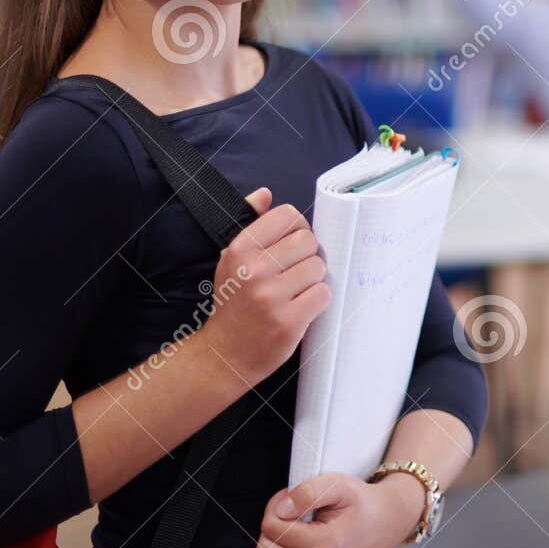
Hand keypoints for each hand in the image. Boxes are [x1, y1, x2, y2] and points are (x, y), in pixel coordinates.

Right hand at [199, 186, 329, 386]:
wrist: (225, 353)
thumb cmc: (233, 303)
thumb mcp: (232, 260)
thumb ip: (251, 224)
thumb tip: (265, 194)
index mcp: (240, 249)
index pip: (288, 216)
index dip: (298, 230)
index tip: (292, 246)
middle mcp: (254, 269)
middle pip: (308, 241)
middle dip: (308, 256)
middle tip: (295, 273)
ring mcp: (271, 296)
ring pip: (318, 267)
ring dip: (313, 279)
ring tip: (295, 291)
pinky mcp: (288, 320)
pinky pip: (323, 293)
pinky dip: (317, 300)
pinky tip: (301, 307)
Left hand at [256, 473, 423, 547]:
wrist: (386, 523)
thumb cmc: (360, 504)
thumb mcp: (338, 484)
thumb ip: (308, 492)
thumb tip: (281, 511)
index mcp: (327, 547)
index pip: (272, 527)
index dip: (276, 507)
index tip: (292, 502)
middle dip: (274, 530)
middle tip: (294, 519)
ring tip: (292, 544)